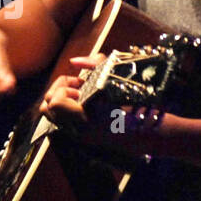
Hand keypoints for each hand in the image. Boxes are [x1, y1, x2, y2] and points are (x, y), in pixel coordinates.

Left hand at [40, 55, 164, 148]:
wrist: (153, 130)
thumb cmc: (138, 101)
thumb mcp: (118, 76)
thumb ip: (93, 64)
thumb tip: (74, 61)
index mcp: (85, 117)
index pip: (53, 102)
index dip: (62, 88)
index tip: (81, 84)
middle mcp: (78, 130)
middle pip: (47, 110)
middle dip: (59, 93)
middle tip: (78, 88)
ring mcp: (80, 137)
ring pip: (53, 117)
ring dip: (63, 101)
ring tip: (83, 95)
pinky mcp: (84, 139)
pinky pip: (65, 122)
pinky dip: (70, 110)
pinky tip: (89, 104)